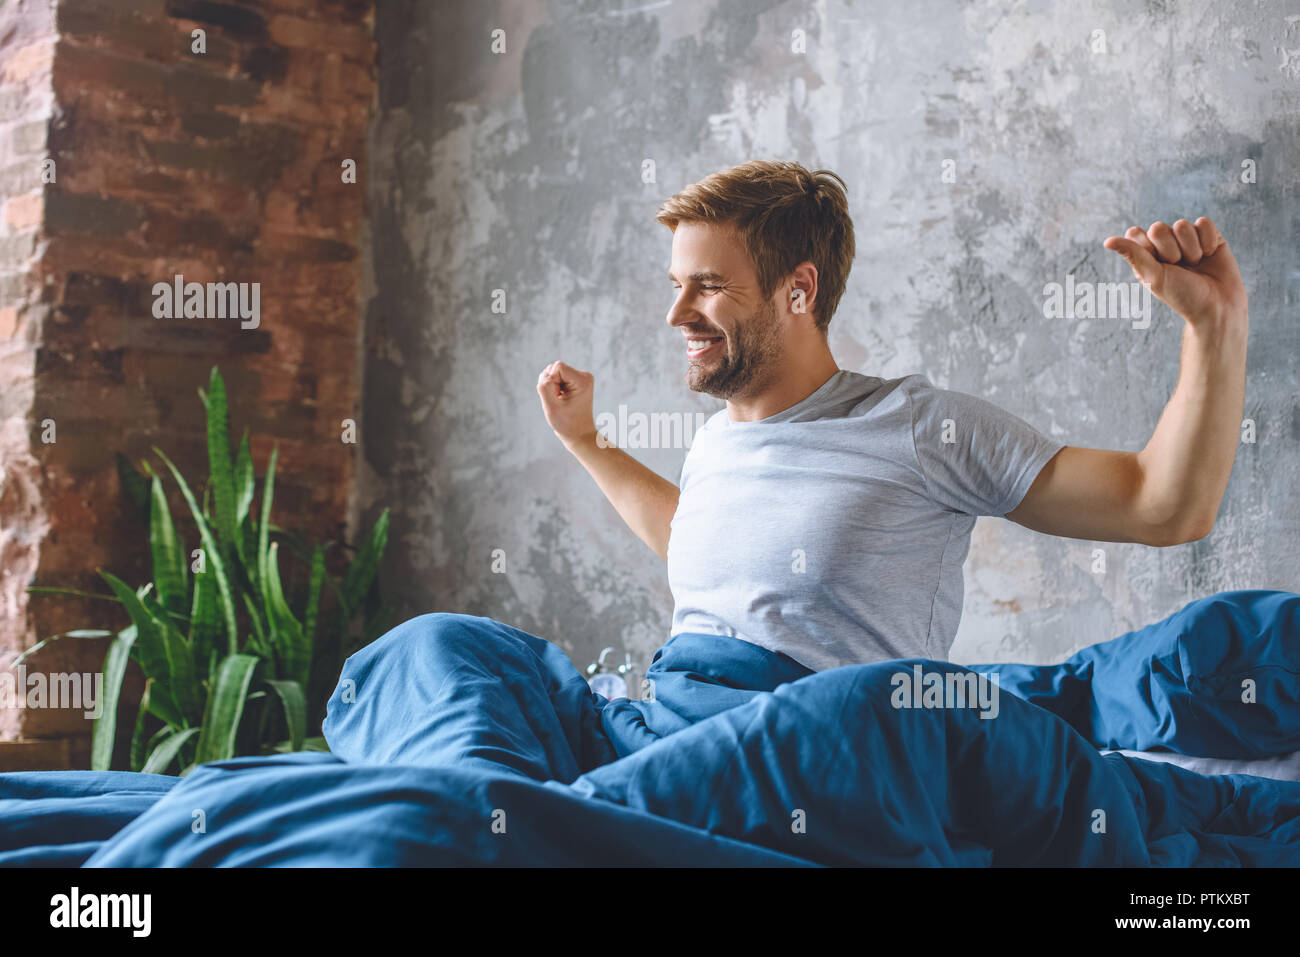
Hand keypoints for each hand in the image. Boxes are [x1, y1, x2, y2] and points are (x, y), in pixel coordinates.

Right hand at [537, 360, 598, 449]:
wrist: (579, 434)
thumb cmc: (567, 424)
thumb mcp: (551, 408)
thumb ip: (544, 388)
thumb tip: (546, 375)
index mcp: (583, 380)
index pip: (557, 367)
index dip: (550, 381)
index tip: (557, 397)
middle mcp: (584, 376)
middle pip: (555, 368)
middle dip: (551, 383)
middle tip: (558, 400)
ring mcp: (581, 378)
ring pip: (554, 372)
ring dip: (552, 386)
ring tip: (560, 401)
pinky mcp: (576, 381)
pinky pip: (557, 377)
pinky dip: (554, 388)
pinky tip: (561, 399)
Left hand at [1102, 217, 1246, 326]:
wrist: (1218, 305)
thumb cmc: (1182, 295)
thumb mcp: (1154, 277)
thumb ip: (1133, 254)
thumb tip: (1106, 241)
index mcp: (1146, 255)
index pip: (1136, 234)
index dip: (1148, 249)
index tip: (1158, 267)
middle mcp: (1165, 245)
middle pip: (1159, 228)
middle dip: (1170, 251)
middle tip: (1179, 268)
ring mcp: (1186, 239)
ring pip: (1182, 225)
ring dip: (1190, 248)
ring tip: (1195, 264)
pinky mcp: (1209, 235)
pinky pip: (1203, 223)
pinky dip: (1207, 241)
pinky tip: (1209, 254)